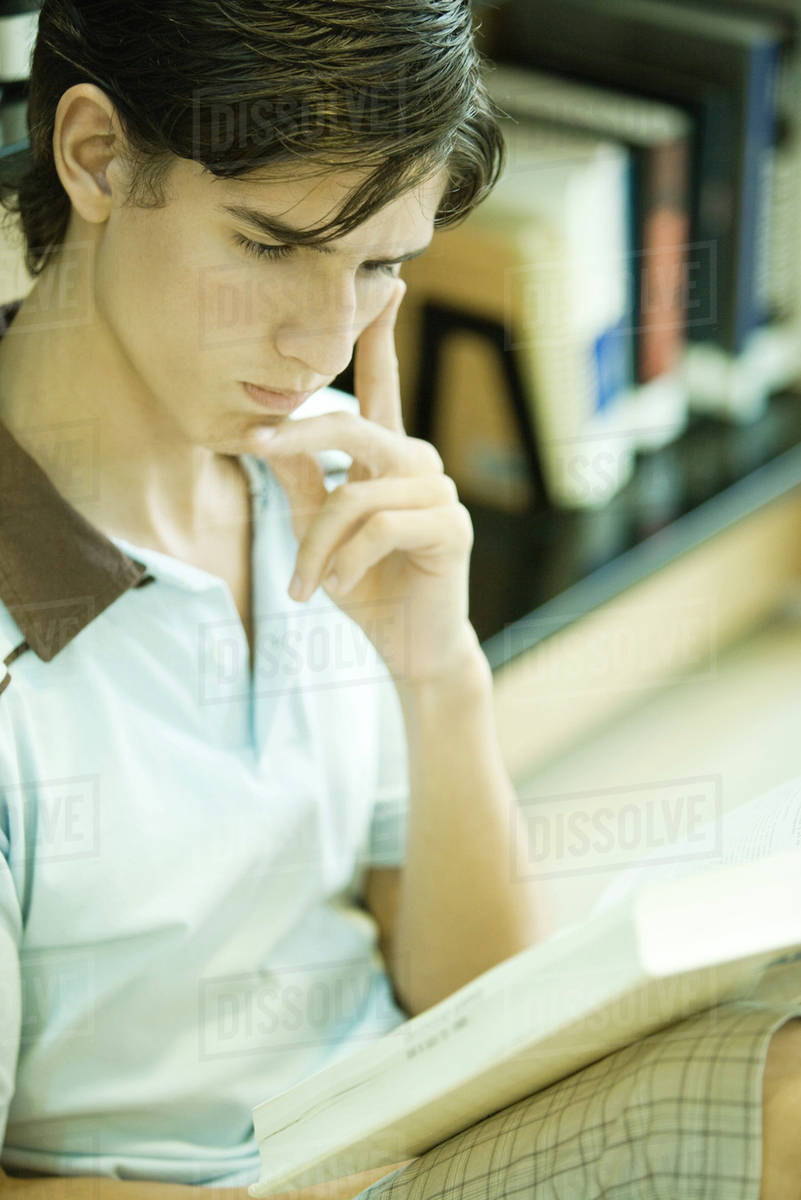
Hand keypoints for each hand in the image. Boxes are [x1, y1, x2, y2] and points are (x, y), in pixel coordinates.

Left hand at [252, 280, 479, 685]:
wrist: (411, 646)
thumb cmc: (369, 587)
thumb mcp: (321, 532)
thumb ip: (301, 483)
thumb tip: (261, 436)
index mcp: (389, 456)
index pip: (381, 386)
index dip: (380, 335)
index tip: (387, 282)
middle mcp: (418, 462)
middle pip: (352, 426)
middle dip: (298, 434)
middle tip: (254, 442)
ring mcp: (439, 491)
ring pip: (354, 495)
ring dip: (316, 546)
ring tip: (305, 586)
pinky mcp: (450, 526)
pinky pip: (378, 529)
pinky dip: (344, 563)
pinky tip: (336, 590)